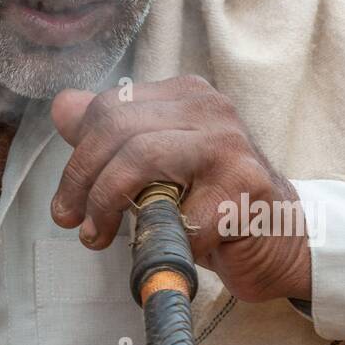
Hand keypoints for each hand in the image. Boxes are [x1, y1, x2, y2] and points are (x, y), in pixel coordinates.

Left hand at [49, 75, 311, 302]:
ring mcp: (230, 144)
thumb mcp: (157, 165)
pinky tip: (171, 249)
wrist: (281, 241)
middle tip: (73, 222)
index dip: (78, 156)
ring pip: (140, 158)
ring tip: (99, 236)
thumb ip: (112, 134)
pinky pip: (179, 214)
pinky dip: (163, 239)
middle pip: (118, 128)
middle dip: (83, 180)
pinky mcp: (245, 187)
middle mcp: (209, 109)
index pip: (107, 108)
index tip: (67, 201)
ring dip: (109, 204)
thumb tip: (63, 107)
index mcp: (185, 95)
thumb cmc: (212, 204)